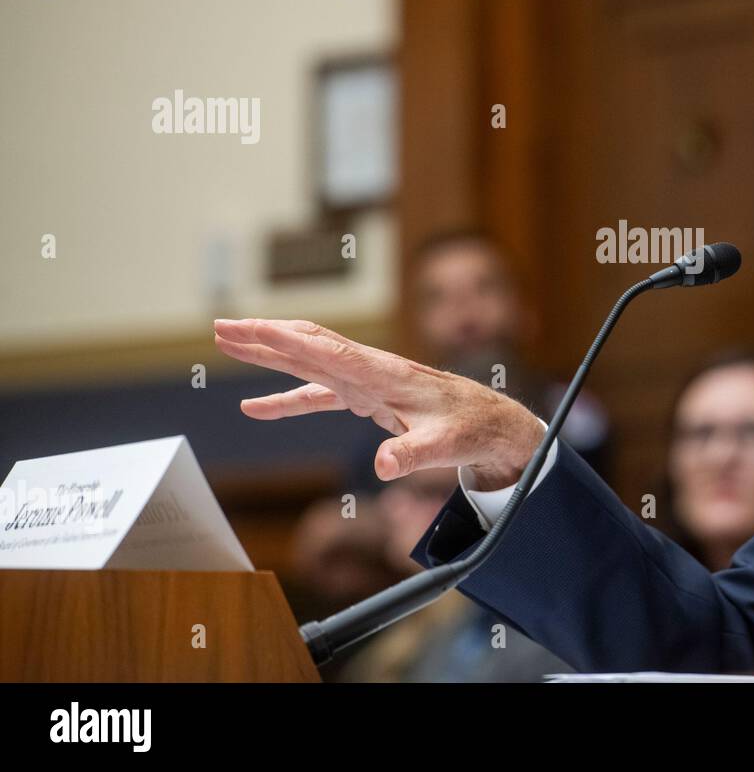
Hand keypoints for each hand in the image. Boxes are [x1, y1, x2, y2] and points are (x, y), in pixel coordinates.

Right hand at [213, 319, 543, 486]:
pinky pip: (319, 392)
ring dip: (269, 353)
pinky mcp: (368, 396)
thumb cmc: (471, 430)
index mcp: (385, 375)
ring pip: (309, 361)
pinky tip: (256, 407)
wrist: (493, 424)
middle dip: (265, 335)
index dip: (286, 339)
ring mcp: (368, 381)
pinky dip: (286, 397)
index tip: (248, 327)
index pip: (328, 351)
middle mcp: (371, 370)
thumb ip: (413, 456)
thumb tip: (382, 467)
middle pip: (309, 345)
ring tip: (227, 343)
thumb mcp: (445, 448)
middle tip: (220, 326)